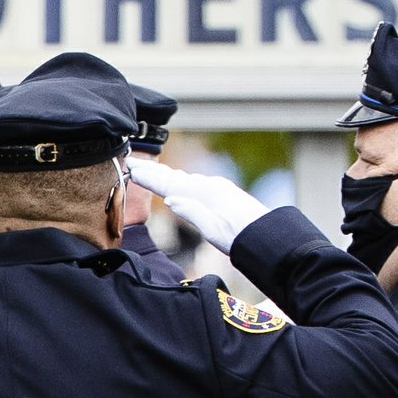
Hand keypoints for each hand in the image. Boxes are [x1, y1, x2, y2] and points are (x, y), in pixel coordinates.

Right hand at [137, 161, 271, 253]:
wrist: (267, 236)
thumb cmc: (240, 236)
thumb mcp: (213, 229)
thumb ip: (192, 212)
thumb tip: (169, 199)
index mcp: (203, 194)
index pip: (169, 183)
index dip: (148, 177)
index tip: (130, 168)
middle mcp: (209, 186)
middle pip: (174, 176)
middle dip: (152, 170)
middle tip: (132, 162)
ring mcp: (217, 188)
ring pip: (184, 178)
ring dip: (165, 174)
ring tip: (150, 170)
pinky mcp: (223, 193)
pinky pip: (195, 182)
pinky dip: (181, 180)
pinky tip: (181, 182)